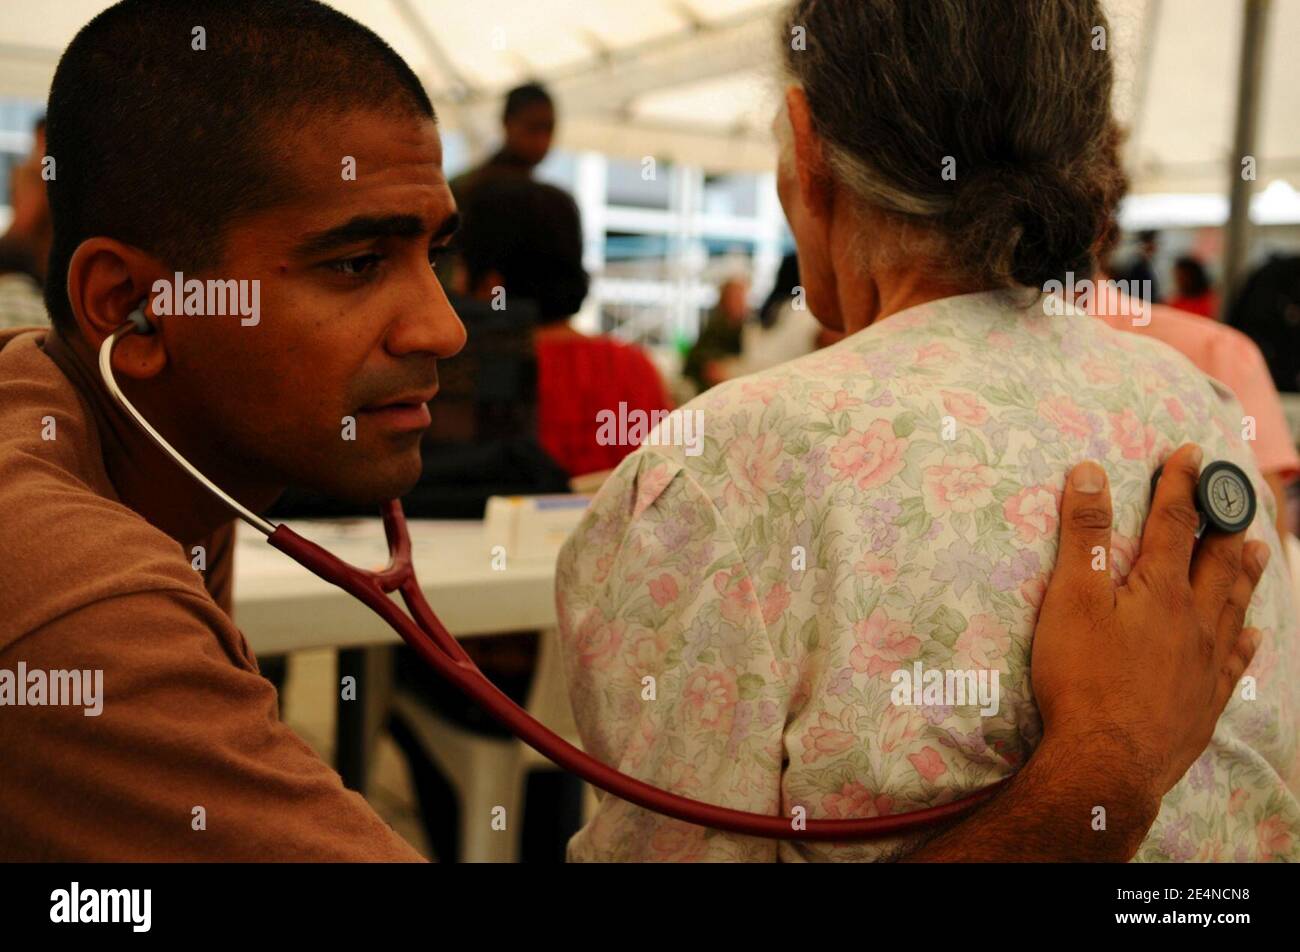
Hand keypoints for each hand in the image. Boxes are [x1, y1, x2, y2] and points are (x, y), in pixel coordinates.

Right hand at [1032, 444, 1267, 808]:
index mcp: (1161, 590)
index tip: (1190, 453)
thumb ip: (1083, 535)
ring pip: (1234, 606)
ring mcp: (1204, 663)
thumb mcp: (1071, 598)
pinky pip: (1235, 663)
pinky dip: (1245, 643)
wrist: (1109, 762)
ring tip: (1256, 551)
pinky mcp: (1204, 702)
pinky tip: (1252, 636)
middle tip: (1236, 498)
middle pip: (1216, 561)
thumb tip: (1090, 473)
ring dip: (1245, 574)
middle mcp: (1194, 620)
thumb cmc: (1083, 678)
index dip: (1180, 484)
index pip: (1173, 521)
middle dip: (1223, 523)